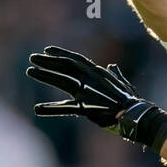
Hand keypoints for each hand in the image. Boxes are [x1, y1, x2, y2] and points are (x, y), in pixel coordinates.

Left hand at [26, 45, 166, 151]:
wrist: (136, 116)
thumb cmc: (130, 101)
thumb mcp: (122, 84)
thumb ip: (115, 75)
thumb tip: (112, 67)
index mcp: (97, 74)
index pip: (75, 60)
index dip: (60, 54)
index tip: (47, 51)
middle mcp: (91, 80)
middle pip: (65, 68)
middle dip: (47, 62)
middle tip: (31, 58)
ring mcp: (88, 93)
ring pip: (62, 81)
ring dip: (45, 75)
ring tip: (29, 71)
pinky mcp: (87, 108)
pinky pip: (66, 108)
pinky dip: (51, 108)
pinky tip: (37, 109)